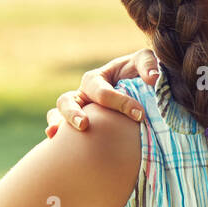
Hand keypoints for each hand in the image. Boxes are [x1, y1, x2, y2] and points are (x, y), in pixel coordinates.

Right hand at [44, 49, 159, 137]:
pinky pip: (61, 131)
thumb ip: (148, 65)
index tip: (139, 114)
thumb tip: (152, 79)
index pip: (103, 93)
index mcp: (96, 79)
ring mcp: (77, 111)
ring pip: (58, 114)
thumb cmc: (139, 75)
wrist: (139, 92)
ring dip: (59, 123)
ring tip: (58, 134)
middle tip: (84, 124)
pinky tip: (55, 143)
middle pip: (68, 101)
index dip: (120, 103)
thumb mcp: (144, 63)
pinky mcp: (78, 125)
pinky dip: (56, 136)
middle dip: (73, 112)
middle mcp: (82, 95)